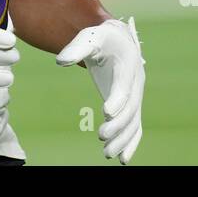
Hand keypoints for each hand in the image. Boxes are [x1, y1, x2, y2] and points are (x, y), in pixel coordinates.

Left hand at [57, 16, 144, 163]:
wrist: (118, 41)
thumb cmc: (101, 38)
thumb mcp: (89, 38)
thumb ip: (76, 48)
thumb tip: (60, 61)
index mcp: (129, 64)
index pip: (124, 85)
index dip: (117, 99)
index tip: (107, 113)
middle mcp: (137, 82)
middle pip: (130, 108)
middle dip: (118, 124)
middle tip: (102, 136)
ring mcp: (136, 95)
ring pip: (133, 121)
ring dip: (123, 138)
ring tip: (107, 154)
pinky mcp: (130, 105)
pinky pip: (135, 125)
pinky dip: (131, 142)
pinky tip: (123, 159)